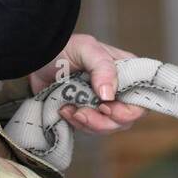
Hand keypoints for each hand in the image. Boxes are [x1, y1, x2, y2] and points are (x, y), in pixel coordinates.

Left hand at [30, 33, 146, 134]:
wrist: (35, 59)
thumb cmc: (63, 47)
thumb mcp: (86, 49)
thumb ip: (102, 68)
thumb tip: (109, 96)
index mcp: (126, 73)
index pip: (141, 101)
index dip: (127, 111)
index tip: (106, 107)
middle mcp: (119, 90)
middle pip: (125, 120)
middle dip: (103, 122)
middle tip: (82, 112)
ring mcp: (103, 104)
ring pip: (108, 127)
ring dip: (88, 124)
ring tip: (70, 110)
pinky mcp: (87, 113)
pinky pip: (90, 129)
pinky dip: (77, 124)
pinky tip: (64, 110)